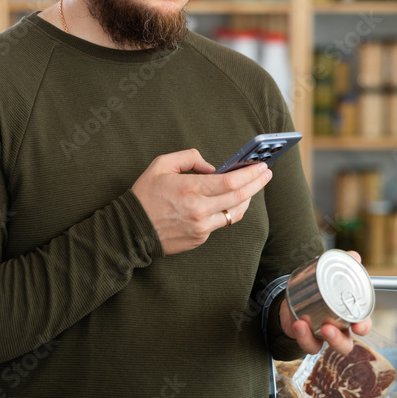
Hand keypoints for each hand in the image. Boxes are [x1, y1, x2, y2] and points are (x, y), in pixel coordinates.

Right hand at [131, 148, 272, 255]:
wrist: (130, 230)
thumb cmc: (145, 194)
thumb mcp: (161, 165)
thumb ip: (189, 158)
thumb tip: (212, 167)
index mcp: (190, 189)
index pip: (231, 181)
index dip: (251, 173)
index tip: (262, 166)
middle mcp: (199, 210)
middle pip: (240, 197)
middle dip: (257, 183)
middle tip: (266, 174)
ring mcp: (201, 227)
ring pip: (235, 213)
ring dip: (246, 199)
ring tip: (250, 187)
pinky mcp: (200, 239)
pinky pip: (220, 223)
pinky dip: (226, 211)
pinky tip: (227, 202)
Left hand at [279, 250, 371, 355]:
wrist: (300, 294)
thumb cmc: (325, 287)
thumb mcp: (334, 274)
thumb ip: (346, 264)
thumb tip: (354, 255)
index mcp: (349, 316)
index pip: (362, 325)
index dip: (363, 327)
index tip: (358, 326)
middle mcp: (337, 329)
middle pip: (344, 344)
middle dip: (338, 340)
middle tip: (328, 328)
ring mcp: (320, 335)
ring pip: (322, 347)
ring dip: (312, 339)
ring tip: (305, 324)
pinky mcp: (305, 336)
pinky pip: (306, 342)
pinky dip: (302, 335)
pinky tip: (297, 323)